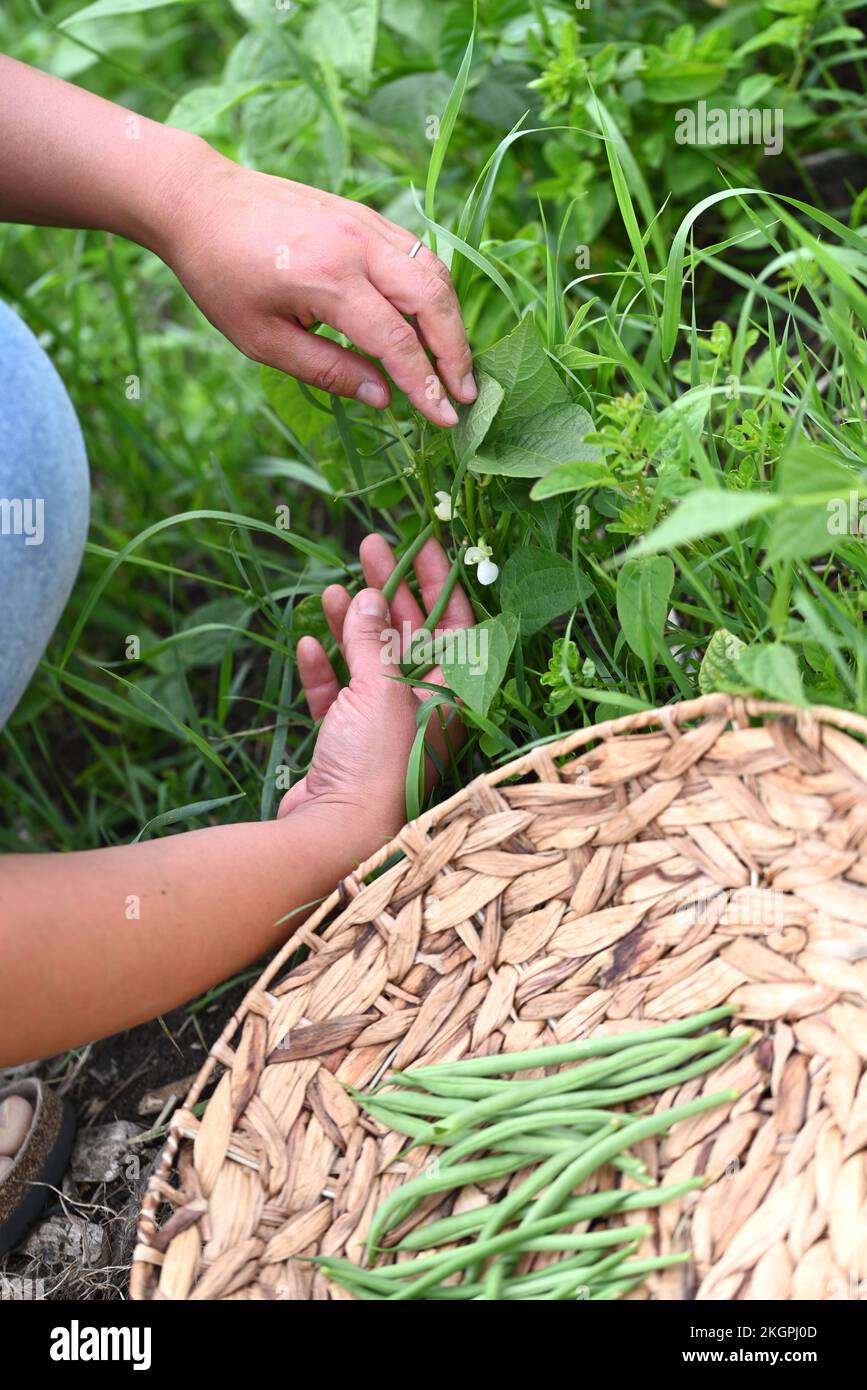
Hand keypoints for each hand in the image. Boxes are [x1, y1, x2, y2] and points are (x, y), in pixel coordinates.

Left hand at [160, 147, 476, 427]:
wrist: (200, 202)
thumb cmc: (221, 277)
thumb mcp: (262, 340)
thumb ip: (327, 369)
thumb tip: (383, 398)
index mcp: (329, 279)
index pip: (397, 341)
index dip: (425, 385)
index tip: (445, 419)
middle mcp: (357, 245)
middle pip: (432, 300)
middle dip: (456, 353)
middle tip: (466, 395)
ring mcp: (365, 223)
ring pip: (433, 271)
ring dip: (452, 320)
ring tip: (455, 364)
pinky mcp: (364, 215)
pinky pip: (417, 252)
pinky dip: (435, 290)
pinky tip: (432, 322)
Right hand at [278, 534, 474, 848]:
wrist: (337, 837)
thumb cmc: (378, 762)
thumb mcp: (382, 690)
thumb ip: (374, 640)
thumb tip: (371, 596)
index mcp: (452, 697)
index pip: (455, 625)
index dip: (439, 582)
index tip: (421, 542)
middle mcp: (423, 710)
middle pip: (412, 637)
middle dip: (391, 592)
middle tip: (370, 548)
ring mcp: (382, 728)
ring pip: (370, 663)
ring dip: (354, 625)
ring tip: (337, 588)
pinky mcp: (344, 746)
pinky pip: (337, 697)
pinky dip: (324, 670)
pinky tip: (307, 643)